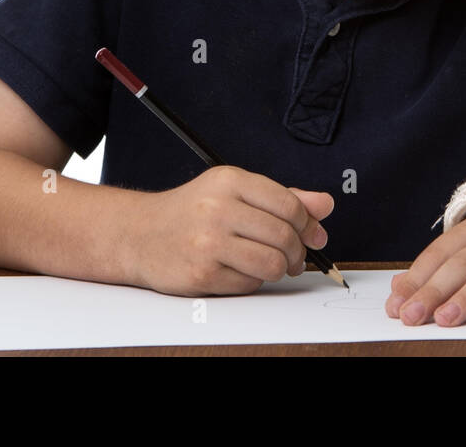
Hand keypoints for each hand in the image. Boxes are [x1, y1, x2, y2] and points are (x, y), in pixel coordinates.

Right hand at [128, 165, 332, 296]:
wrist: (140, 235)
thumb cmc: (192, 212)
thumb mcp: (234, 192)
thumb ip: (283, 197)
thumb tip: (325, 205)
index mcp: (230, 181)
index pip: (289, 204)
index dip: (307, 224)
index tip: (311, 234)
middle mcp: (218, 208)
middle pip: (284, 236)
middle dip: (297, 252)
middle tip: (293, 256)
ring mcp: (209, 242)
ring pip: (272, 263)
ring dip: (280, 269)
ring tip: (272, 265)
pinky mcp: (202, 273)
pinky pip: (250, 283)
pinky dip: (254, 281)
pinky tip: (241, 270)